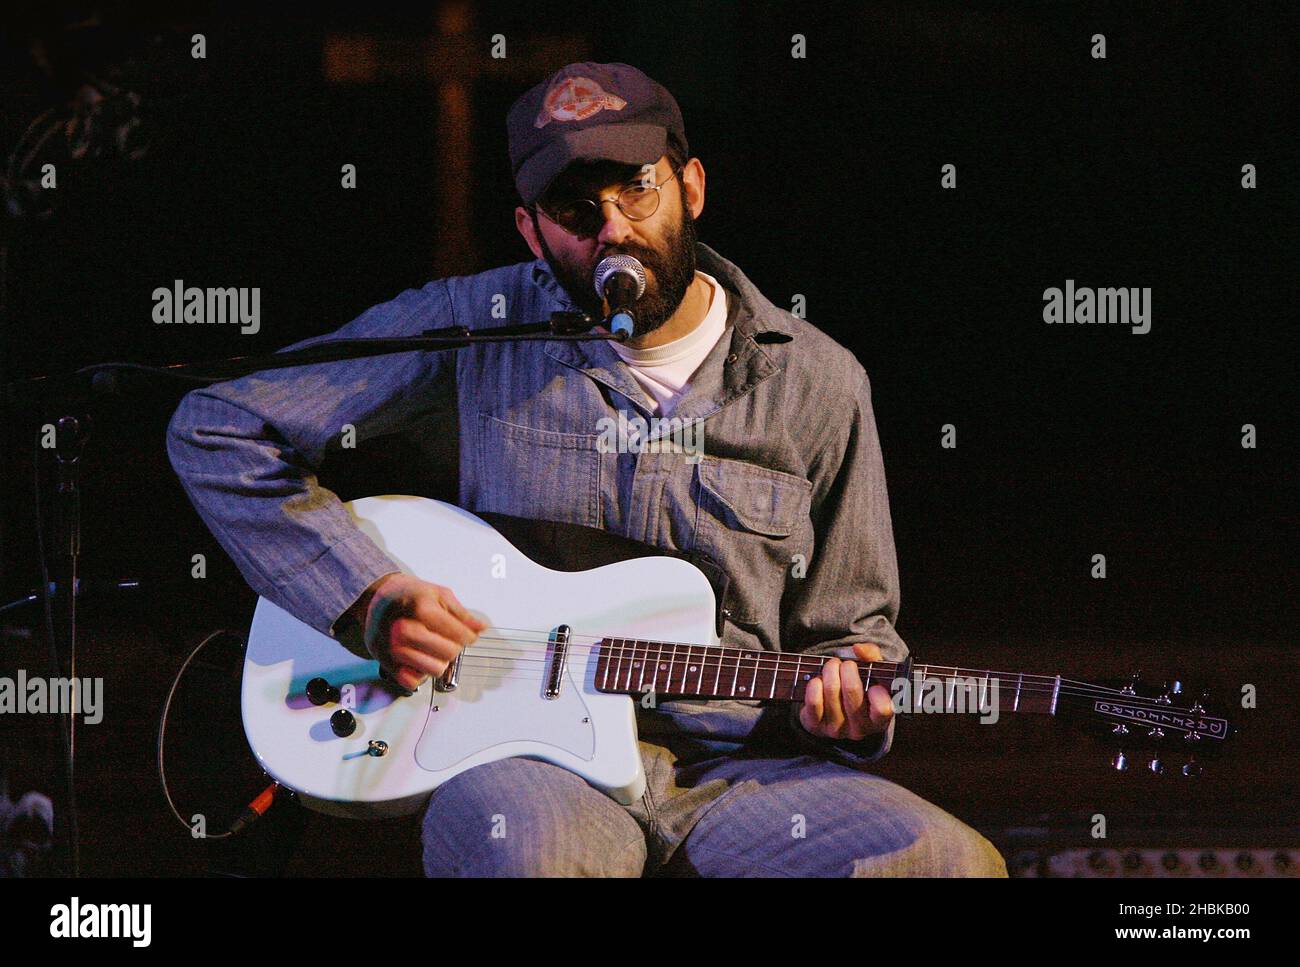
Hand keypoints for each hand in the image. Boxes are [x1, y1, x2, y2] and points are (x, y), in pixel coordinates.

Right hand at [359, 573, 486, 690]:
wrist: (377, 600)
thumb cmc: (410, 596)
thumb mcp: (439, 594)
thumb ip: (462, 614)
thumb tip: (480, 628)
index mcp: (420, 608)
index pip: (459, 634)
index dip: (469, 636)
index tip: (468, 635)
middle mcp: (403, 629)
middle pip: (449, 653)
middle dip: (455, 647)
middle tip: (449, 639)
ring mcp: (393, 648)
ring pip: (435, 670)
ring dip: (440, 662)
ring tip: (434, 648)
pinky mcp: (386, 664)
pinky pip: (414, 682)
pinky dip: (421, 674)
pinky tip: (419, 658)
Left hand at [798, 642, 893, 741]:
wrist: (835, 709)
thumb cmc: (861, 687)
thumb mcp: (874, 673)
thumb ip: (873, 656)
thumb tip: (858, 648)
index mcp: (879, 720)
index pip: (883, 709)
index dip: (878, 693)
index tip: (873, 684)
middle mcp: (859, 729)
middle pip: (852, 690)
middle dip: (847, 668)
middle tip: (845, 664)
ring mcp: (837, 730)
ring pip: (831, 692)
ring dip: (830, 671)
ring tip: (832, 667)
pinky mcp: (816, 727)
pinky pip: (814, 702)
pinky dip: (814, 685)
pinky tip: (818, 680)